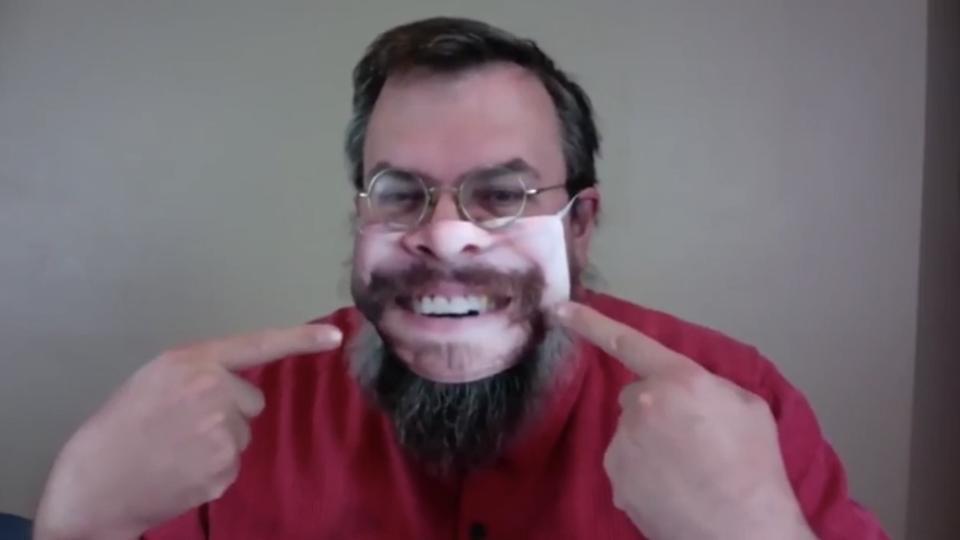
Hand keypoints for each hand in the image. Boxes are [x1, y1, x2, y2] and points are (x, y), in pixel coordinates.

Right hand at [34, 324, 342, 539]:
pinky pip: (233, 464)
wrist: (94, 483)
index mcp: (192, 362)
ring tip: (176, 449)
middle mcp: (213, 391)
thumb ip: (202, 373)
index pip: (257, 345)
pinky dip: (213, 469)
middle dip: (228, 411)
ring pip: (242, 434)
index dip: (301, 338)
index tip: (337, 335)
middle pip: (251, 400)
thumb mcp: (156, 379)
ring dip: (219, 442)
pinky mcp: (223, 468)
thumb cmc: (120, 425)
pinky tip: (181, 470)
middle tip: (183, 426)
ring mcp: (221, 432)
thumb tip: (240, 386)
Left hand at [553, 303, 814, 539]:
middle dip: (657, 409)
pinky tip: (672, 487)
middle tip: (692, 438)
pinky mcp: (615, 477)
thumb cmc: (754, 464)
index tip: (559, 309)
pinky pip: (626, 463)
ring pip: (631, 432)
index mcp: (678, 379)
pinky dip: (643, 472)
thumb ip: (710, 385)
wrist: (742, 528)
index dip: (590, 322)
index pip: (627, 342)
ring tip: (688, 469)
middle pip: (638, 397)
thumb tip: (687, 390)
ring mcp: (623, 443)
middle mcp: (641, 405)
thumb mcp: (748, 406)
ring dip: (650, 442)